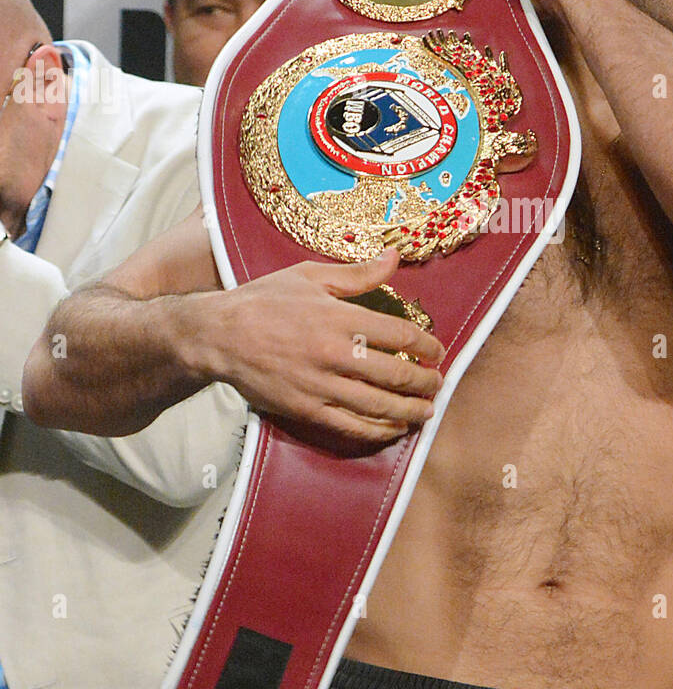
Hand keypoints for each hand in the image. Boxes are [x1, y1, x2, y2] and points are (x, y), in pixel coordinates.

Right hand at [200, 249, 445, 444]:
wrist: (217, 335)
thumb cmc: (263, 300)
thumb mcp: (310, 276)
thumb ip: (357, 273)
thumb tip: (394, 258)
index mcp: (339, 317)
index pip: (400, 335)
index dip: (427, 345)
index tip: (437, 350)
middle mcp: (334, 354)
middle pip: (396, 374)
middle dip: (426, 382)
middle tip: (439, 383)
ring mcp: (320, 386)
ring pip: (379, 406)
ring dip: (411, 411)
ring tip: (427, 411)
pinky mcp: (306, 410)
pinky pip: (351, 427)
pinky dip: (379, 430)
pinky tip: (394, 428)